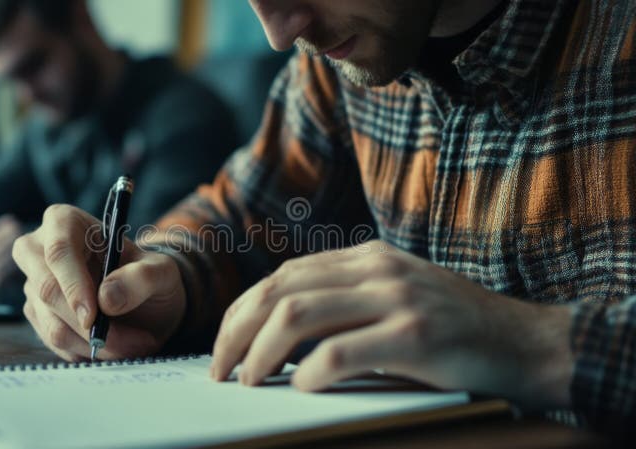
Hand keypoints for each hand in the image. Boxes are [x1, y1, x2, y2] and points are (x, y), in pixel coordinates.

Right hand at [12, 204, 186, 361]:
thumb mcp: (162, 272)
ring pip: (52, 323)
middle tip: (125, 341)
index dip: (73, 284)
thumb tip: (105, 298)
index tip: (94, 316)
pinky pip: (55, 342)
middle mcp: (39, 250)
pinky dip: (88, 351)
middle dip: (85, 323)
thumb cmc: (149, 276)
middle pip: (45, 289)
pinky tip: (114, 345)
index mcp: (65, 222)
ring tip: (134, 344)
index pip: (58, 250)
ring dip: (95, 343)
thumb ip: (142, 277)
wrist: (146, 303)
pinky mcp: (38, 316)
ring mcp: (34, 285)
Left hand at [210, 241, 572, 408]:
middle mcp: (376, 269)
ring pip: (298, 316)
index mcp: (367, 257)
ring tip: (249, 381)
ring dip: (261, 352)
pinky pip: (340, 352)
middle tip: (221, 370)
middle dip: (236, 331)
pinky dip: (310, 374)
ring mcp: (396, 298)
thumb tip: (276, 338)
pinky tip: (304, 389)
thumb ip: (344, 303)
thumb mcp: (394, 298)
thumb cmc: (453, 327)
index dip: (242, 310)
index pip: (283, 276)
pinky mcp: (415, 335)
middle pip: (279, 291)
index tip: (224, 344)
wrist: (525, 341)